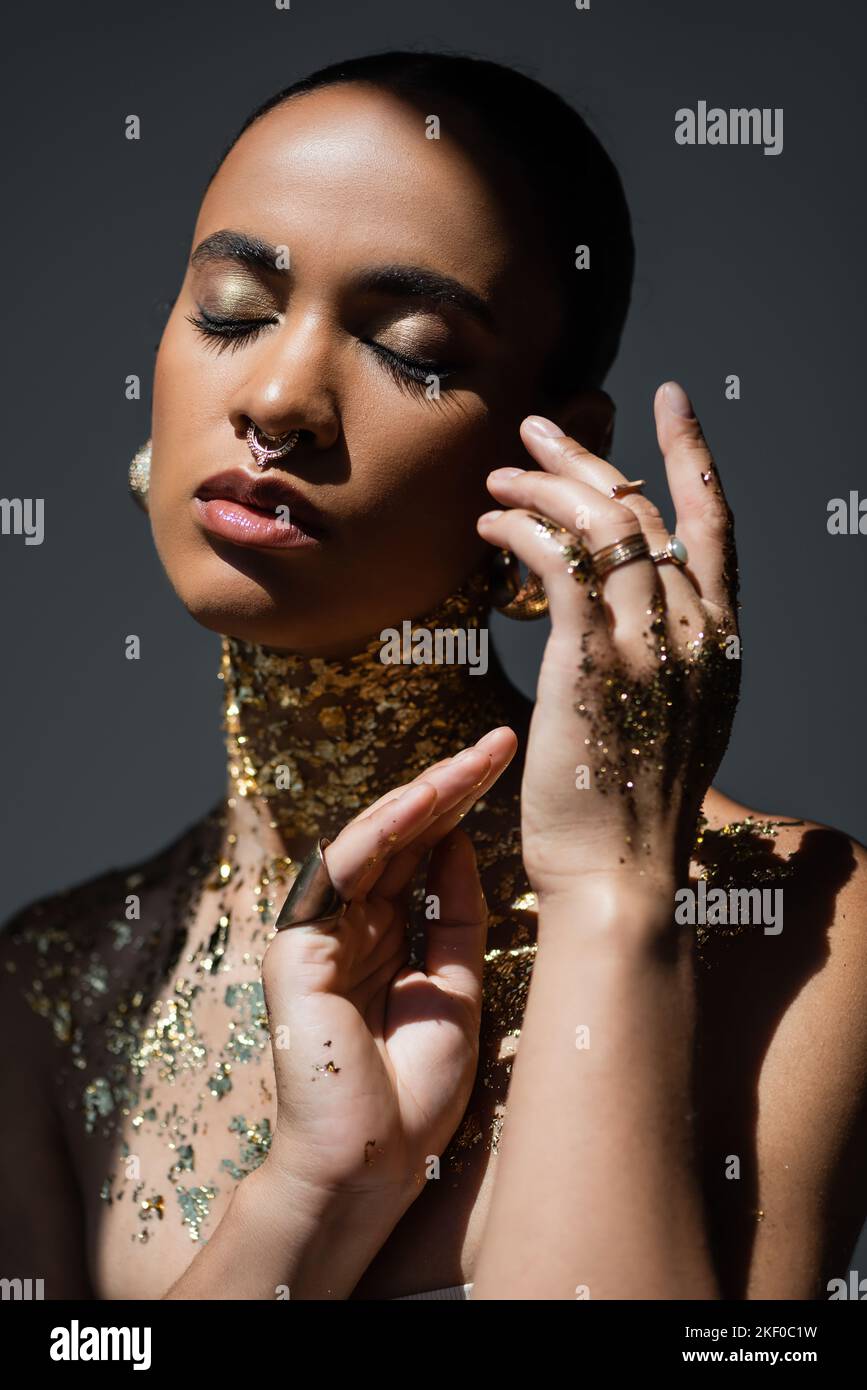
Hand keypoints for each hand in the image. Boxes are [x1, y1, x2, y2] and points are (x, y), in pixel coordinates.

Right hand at [260, 727, 516, 1208]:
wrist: (373, 1167)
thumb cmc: (413, 1093)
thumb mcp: (456, 989)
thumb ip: (454, 918)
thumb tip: (462, 844)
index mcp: (385, 939)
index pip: (423, 856)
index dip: (465, 810)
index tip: (511, 770)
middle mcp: (350, 927)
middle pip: (402, 839)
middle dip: (452, 787)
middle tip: (501, 743)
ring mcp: (320, 935)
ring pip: (372, 842)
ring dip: (426, 795)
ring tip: (477, 758)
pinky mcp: (296, 949)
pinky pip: (340, 874)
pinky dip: (382, 832)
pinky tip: (427, 799)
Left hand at [478, 382, 739, 901]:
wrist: (617, 876)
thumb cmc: (627, 808)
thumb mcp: (668, 720)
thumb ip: (658, 653)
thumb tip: (612, 607)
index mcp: (720, 641)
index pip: (713, 524)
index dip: (690, 453)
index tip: (669, 402)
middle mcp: (696, 629)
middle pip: (643, 508)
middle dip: (585, 456)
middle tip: (535, 430)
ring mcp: (649, 642)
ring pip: (598, 522)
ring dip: (540, 488)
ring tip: (497, 481)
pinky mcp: (593, 657)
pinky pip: (559, 560)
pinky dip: (521, 529)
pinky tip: (489, 529)